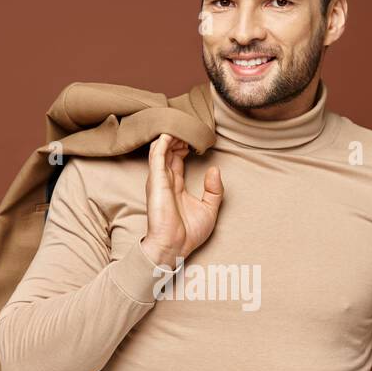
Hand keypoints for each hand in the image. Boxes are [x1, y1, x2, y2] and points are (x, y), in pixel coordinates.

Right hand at [140, 133, 222, 268]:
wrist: (174, 247)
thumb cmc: (188, 233)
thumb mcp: (210, 209)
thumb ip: (214, 190)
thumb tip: (215, 170)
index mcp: (176, 185)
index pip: (176, 158)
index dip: (184, 145)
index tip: (195, 137)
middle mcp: (165, 180)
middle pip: (168, 150)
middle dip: (178, 136)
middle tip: (190, 125)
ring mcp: (159, 179)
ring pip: (161, 148)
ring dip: (171, 134)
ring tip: (182, 123)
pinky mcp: (156, 180)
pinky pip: (157, 154)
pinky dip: (163, 141)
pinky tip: (172, 132)